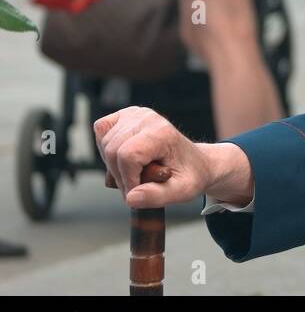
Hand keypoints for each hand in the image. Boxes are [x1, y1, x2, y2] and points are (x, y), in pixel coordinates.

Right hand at [94, 107, 253, 208]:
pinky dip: (106, 148)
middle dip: (120, 176)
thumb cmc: (189, 175)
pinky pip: (101, 129)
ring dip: (113, 164)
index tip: (137, 192)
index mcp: (163, 133)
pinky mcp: (126, 114)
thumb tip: (130, 198)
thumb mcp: (181, 191)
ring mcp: (136, 113)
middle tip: (135, 186)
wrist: (195, 162)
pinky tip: (123, 157)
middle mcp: (148, 118)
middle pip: (112, 151)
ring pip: (105, 143)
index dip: (127, 180)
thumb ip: (157, 196)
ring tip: (134, 172)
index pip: (127, 156)